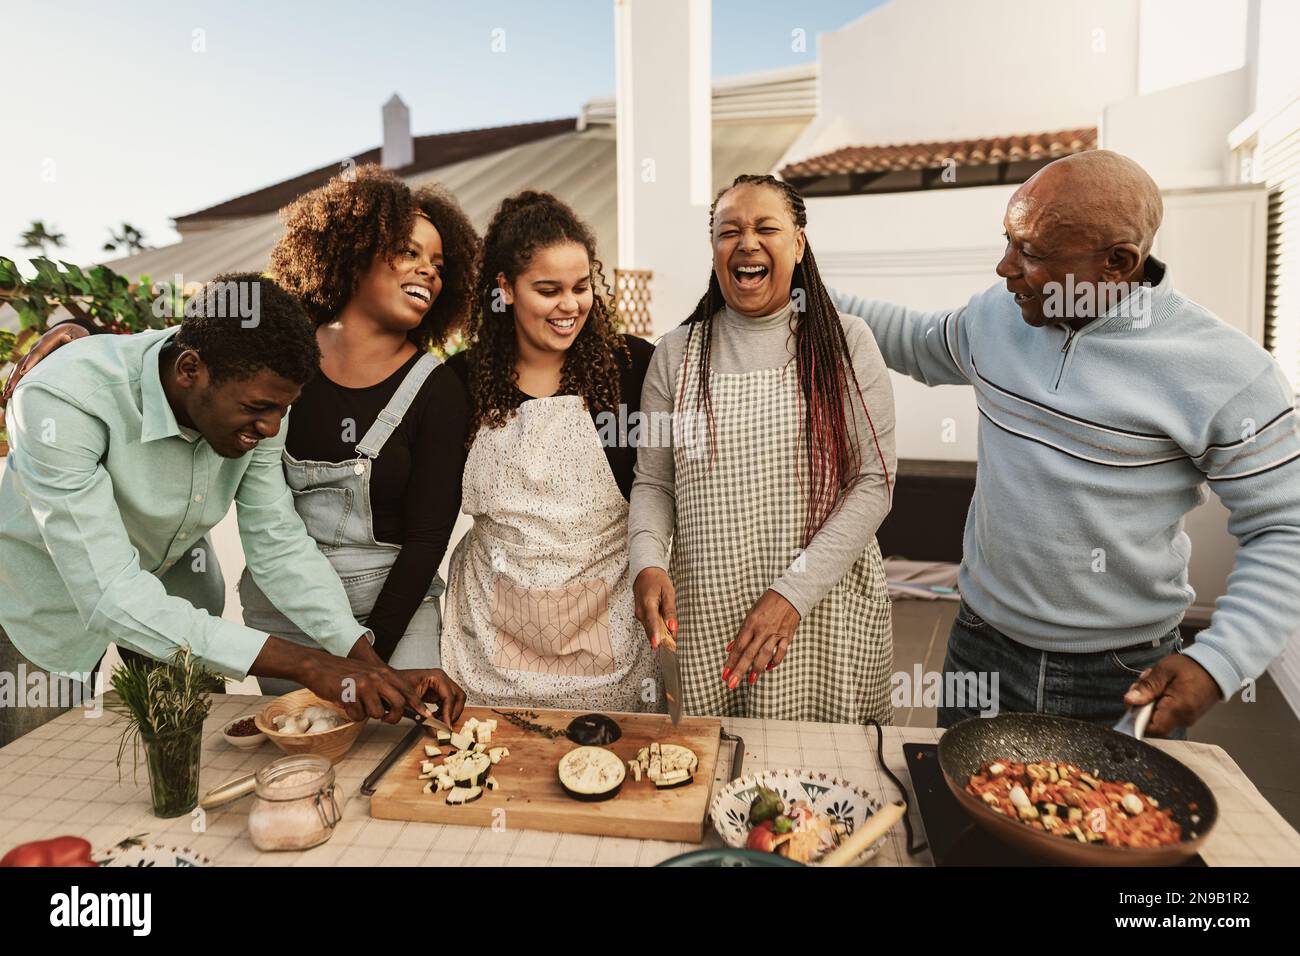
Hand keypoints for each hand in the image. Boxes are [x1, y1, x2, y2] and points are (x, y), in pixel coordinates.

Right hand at [0, 322, 88, 412]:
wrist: (67, 329)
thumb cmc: (76, 334)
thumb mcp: (78, 334)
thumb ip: (75, 338)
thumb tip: (68, 339)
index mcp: (48, 340)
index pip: (37, 352)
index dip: (30, 362)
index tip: (23, 372)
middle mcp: (36, 346)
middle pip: (23, 362)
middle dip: (16, 376)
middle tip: (9, 389)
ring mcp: (33, 352)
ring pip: (19, 367)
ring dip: (12, 380)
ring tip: (6, 394)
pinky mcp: (32, 359)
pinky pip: (21, 369)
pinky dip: (15, 379)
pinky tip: (9, 392)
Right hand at [285, 635, 434, 723]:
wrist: (319, 667)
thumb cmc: (344, 673)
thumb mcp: (369, 675)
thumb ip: (384, 687)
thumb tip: (398, 706)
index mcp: (384, 673)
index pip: (407, 690)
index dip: (418, 704)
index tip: (426, 715)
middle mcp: (377, 677)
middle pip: (398, 704)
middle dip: (394, 717)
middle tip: (386, 718)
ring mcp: (364, 685)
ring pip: (377, 713)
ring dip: (368, 714)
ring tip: (358, 704)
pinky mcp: (351, 694)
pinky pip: (359, 716)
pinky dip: (353, 715)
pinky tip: (347, 704)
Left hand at [398, 668, 466, 727]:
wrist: (389, 681)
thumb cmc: (396, 685)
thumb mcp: (409, 701)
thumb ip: (422, 716)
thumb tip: (433, 729)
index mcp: (436, 677)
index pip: (449, 697)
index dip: (449, 713)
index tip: (446, 725)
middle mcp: (441, 679)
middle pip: (458, 697)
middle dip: (454, 713)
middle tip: (447, 725)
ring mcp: (441, 685)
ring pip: (456, 700)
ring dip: (450, 713)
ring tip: (440, 723)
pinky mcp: (438, 692)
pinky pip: (448, 703)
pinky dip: (444, 713)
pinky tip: (436, 719)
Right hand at [633, 567, 677, 649]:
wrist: (645, 573)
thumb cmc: (657, 580)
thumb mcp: (668, 592)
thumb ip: (670, 610)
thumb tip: (672, 626)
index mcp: (648, 603)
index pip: (652, 622)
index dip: (655, 634)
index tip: (657, 644)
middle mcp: (641, 612)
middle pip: (651, 630)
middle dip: (662, 639)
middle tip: (675, 647)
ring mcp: (639, 615)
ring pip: (650, 630)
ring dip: (661, 635)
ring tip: (673, 640)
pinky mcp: (641, 616)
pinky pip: (650, 626)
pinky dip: (658, 630)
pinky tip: (666, 631)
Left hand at [723, 589, 799, 688]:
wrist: (789, 594)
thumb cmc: (767, 604)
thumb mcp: (750, 615)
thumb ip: (741, 633)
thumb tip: (729, 648)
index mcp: (750, 624)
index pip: (738, 646)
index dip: (731, 662)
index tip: (724, 674)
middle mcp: (762, 630)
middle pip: (748, 654)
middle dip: (739, 670)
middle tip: (732, 684)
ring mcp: (775, 634)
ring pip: (765, 655)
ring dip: (757, 669)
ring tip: (750, 681)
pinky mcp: (787, 636)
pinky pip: (781, 652)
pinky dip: (775, 661)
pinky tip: (768, 669)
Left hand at [1123, 654, 1220, 735]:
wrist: (1217, 668)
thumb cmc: (1190, 667)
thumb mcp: (1164, 670)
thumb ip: (1147, 686)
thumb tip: (1128, 701)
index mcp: (1177, 709)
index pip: (1152, 729)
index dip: (1137, 720)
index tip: (1133, 702)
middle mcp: (1183, 719)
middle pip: (1152, 722)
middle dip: (1142, 705)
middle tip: (1144, 683)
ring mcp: (1186, 720)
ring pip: (1159, 717)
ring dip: (1151, 701)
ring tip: (1155, 681)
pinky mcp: (1187, 716)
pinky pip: (1167, 714)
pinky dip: (1160, 702)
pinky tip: (1162, 686)